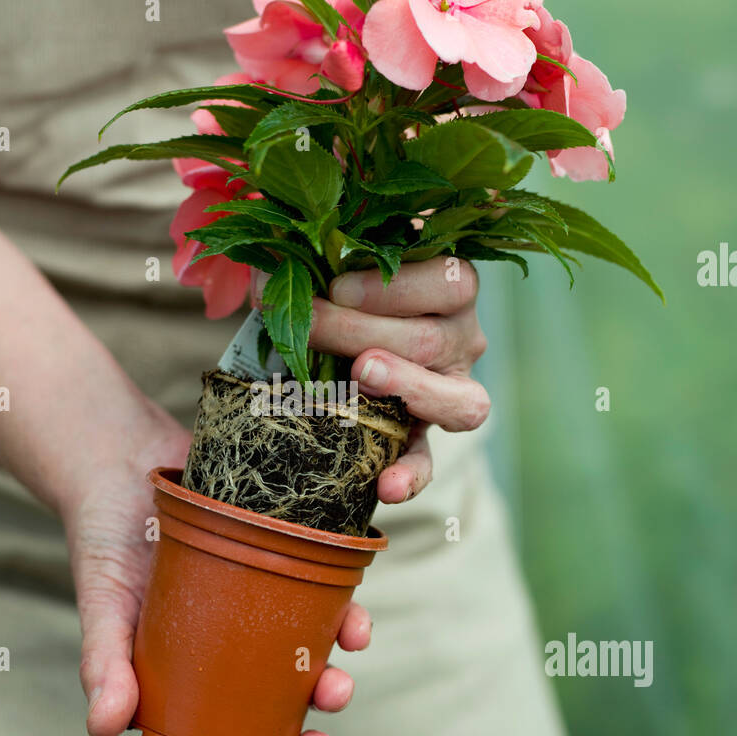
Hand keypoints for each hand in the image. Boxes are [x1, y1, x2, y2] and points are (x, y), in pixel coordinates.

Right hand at [62, 415, 372, 735]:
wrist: (131, 462)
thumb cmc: (108, 540)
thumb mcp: (102, 601)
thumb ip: (103, 663)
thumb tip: (104, 730)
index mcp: (174, 689)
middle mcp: (222, 666)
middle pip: (265, 732)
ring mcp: (258, 626)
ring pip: (303, 679)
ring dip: (330, 690)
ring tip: (338, 677)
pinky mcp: (286, 582)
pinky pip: (327, 615)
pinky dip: (347, 625)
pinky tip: (354, 621)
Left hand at [253, 256, 489, 503]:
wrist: (322, 333)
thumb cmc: (333, 282)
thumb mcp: (334, 258)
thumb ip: (322, 249)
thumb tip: (274, 249)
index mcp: (450, 288)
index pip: (450, 282)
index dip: (394, 286)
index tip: (337, 286)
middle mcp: (462, 339)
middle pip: (433, 340)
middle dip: (364, 331)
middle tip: (312, 323)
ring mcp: (450, 391)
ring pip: (459, 401)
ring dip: (405, 387)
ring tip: (359, 376)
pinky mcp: (425, 438)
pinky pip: (429, 462)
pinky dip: (410, 476)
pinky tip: (386, 486)